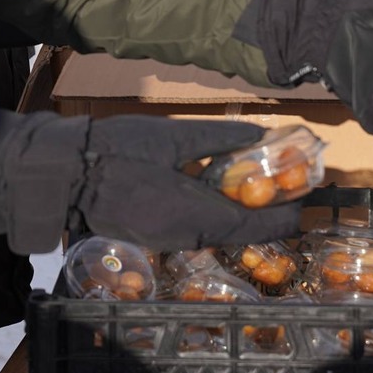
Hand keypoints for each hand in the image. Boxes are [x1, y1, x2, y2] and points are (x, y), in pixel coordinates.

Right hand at [75, 116, 303, 248]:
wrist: (67, 174)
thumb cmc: (119, 152)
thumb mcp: (173, 138)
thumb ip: (219, 139)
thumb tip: (260, 134)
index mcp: (199, 215)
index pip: (256, 226)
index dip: (285, 216)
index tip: (306, 199)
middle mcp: (189, 236)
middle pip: (240, 231)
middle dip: (266, 213)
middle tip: (288, 188)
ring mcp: (170, 239)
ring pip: (218, 230)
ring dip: (241, 212)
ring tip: (259, 186)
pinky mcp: (154, 234)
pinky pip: (196, 228)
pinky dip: (216, 213)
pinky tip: (218, 191)